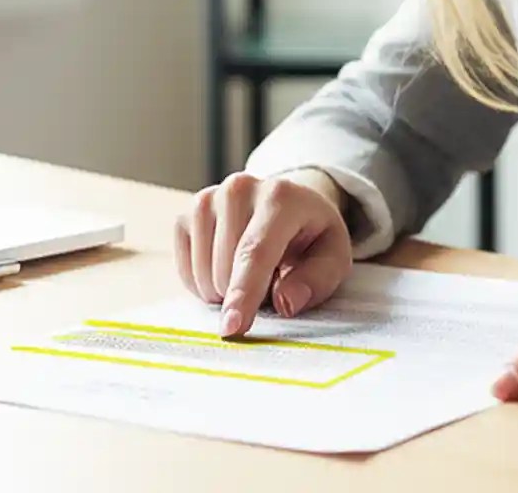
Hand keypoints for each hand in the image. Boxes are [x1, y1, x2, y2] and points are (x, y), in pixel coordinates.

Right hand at [174, 170, 352, 337]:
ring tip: (250, 274)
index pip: (255, 252)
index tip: (233, 327)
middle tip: (271, 281)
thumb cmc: (310, 236)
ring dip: (224, 292)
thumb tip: (285, 302)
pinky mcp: (185, 215)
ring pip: (202, 273)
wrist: (285, 205)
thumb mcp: (333, 257)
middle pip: (224, 269)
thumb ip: (317, 281)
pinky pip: (185, 271)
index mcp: (280, 197)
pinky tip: (225, 272)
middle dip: (245, 295)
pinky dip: (204, 285)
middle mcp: (238, 190)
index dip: (244, 293)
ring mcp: (207, 200)